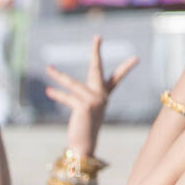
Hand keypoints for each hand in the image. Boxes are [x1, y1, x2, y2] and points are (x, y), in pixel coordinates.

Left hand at [45, 37, 137, 158]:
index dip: (126, 68)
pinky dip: (57, 94)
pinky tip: (49, 90)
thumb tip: (64, 88)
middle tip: (97, 37)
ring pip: (73, 84)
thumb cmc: (83, 130)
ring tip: (48, 68)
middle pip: (97, 69)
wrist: (84, 147)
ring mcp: (94, 100)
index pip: (116, 79)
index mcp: (104, 97)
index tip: (136, 58)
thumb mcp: (85, 111)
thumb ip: (80, 97)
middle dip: (96, 52)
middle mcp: (101, 97)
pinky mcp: (84, 106)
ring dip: (58, 77)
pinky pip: (68, 97)